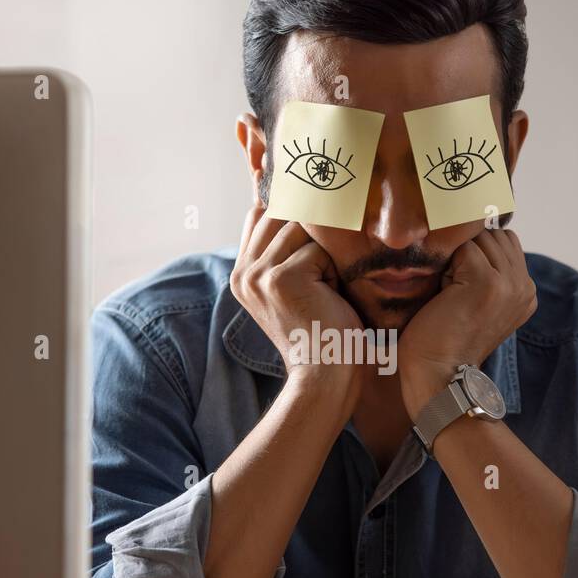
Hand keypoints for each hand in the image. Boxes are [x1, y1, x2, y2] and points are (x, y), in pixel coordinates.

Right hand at [229, 203, 364, 416]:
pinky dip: (336, 270)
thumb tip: (297, 198)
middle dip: (313, 232)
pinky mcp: (281, 279)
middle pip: (283, 214)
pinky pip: (319, 248)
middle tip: (328, 271)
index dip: (288, 208)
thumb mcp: (298, 287)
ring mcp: (259, 276)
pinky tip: (333, 298)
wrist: (326, 379)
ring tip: (330, 288)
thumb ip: (288, 249)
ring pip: (302, 228)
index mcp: (242, 275)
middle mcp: (243, 274)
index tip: (311, 218)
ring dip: (327, 253)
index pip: (260, 214)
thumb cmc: (324, 334)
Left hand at [398, 229, 535, 417]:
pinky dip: (446, 266)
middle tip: (453, 292)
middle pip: (493, 235)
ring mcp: (509, 283)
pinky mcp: (488, 281)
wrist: (439, 376)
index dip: (476, 254)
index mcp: (526, 292)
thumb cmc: (443, 340)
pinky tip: (444, 295)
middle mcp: (525, 286)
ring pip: (479, 238)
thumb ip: (487, 271)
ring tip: (450, 294)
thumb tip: (472, 232)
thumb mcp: (476, 302)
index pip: (504, 242)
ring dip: (456, 258)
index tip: (461, 289)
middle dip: (466, 252)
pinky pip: (463, 248)